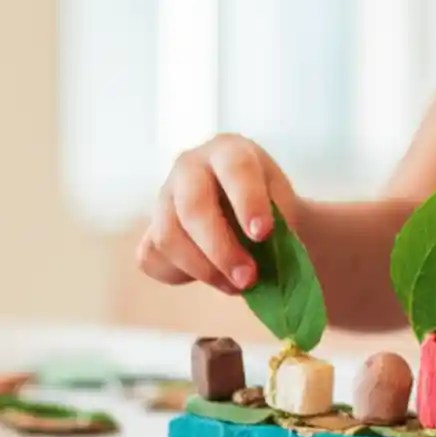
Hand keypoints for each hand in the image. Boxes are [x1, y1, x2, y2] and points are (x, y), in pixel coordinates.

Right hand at [137, 134, 298, 294]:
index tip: (263, 234)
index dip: (248, 202)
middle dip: (221, 249)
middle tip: (248, 278)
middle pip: (193, 208)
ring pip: (169, 237)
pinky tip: (213, 278)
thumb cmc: (268, 206)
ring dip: (204, 270)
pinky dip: (182, 276)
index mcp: (228, 150)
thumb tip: (268, 261)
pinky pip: (154, 257)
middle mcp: (189, 167)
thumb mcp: (283, 206)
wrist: (249, 214)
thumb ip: (280, 226)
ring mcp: (164, 197)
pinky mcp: (151, 229)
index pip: (234, 169)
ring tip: (236, 285)